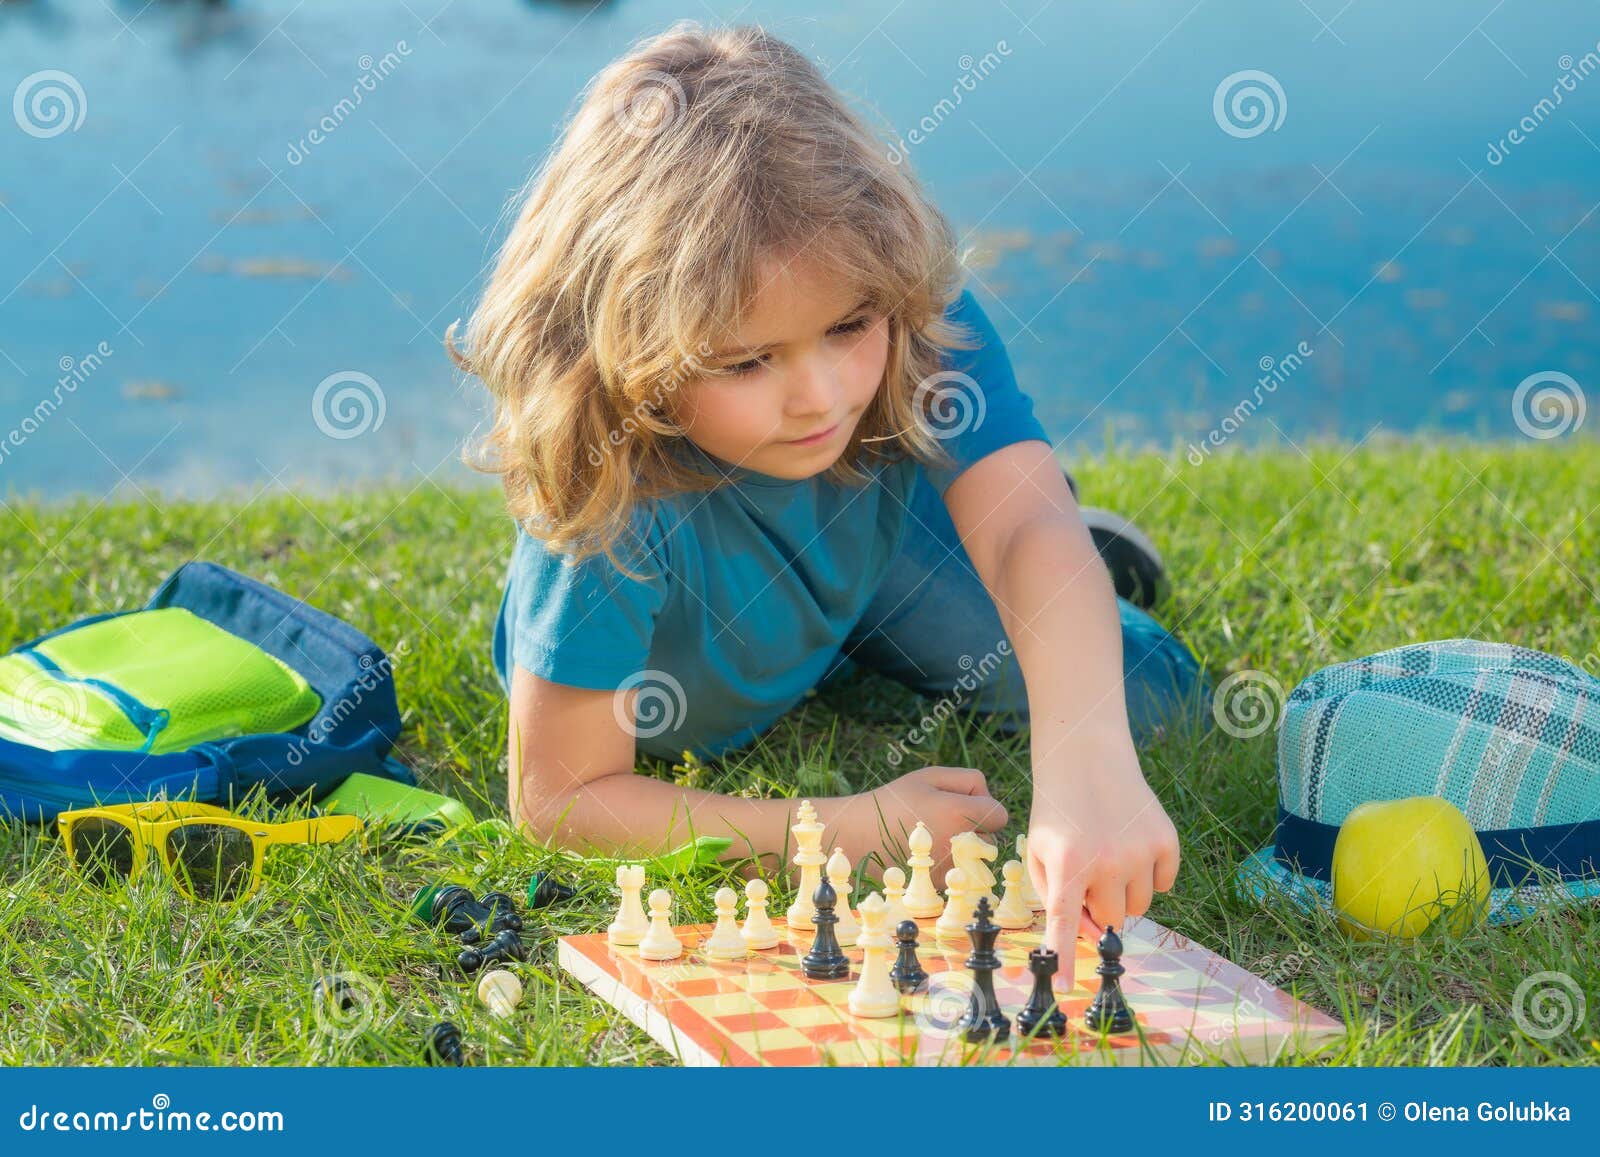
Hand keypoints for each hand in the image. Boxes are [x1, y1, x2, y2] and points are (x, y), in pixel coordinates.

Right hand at [858, 765, 1006, 870]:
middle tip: (945, 822)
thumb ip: (969, 780)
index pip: (1000, 814)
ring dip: (969, 850)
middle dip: (978, 830)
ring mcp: (950, 867)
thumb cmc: (897, 801)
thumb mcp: (929, 777)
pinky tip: (930, 854)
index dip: (985, 808)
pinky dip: (953, 865)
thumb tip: (992, 800)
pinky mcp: (941, 884)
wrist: (860, 835)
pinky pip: (962, 873)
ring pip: (980, 860)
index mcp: (959, 812)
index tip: (965, 807)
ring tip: (938, 838)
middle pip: (993, 838)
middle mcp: (958, 842)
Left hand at [1027, 741, 1179, 958]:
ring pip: (1139, 906)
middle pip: (1111, 920)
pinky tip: (1132, 845)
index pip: (1064, 925)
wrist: (1087, 756)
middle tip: (1089, 875)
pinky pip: (1163, 884)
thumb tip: (1090, 933)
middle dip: (1099, 908)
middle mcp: (1107, 862)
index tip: (1064, 988)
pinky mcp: (1167, 840)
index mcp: (1067, 864)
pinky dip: (1149, 874)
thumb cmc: (1057, 810)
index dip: (1065, 959)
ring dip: (1123, 893)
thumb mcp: (1040, 850)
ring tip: (1108, 855)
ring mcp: (1141, 851)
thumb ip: (1055, 896)